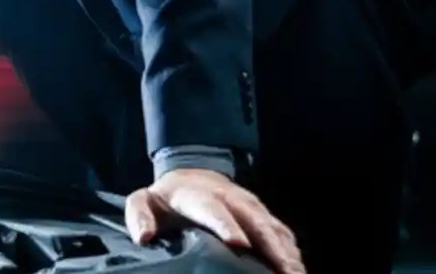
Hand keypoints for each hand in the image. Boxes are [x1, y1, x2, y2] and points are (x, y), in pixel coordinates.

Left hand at [125, 168, 303, 273]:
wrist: (191, 174)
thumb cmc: (166, 198)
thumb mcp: (144, 201)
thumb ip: (139, 216)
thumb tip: (144, 238)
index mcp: (197, 194)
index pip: (212, 208)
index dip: (225, 225)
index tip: (238, 245)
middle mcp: (229, 197)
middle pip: (254, 219)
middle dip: (270, 246)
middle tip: (284, 271)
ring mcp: (249, 206)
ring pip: (273, 227)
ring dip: (287, 252)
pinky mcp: (262, 215)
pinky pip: (282, 233)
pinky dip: (292, 251)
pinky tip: (298, 270)